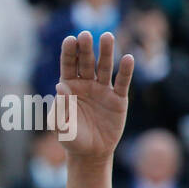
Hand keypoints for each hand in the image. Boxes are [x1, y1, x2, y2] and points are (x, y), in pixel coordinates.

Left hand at [50, 31, 133, 163]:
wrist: (90, 153)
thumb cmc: (70, 138)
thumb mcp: (60, 125)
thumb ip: (60, 107)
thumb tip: (60, 86)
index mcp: (68, 88)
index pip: (68, 66)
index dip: (69, 53)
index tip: (70, 39)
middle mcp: (86, 85)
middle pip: (86, 62)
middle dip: (86, 49)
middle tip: (86, 34)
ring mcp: (102, 90)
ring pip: (104, 67)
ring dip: (106, 52)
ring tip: (107, 36)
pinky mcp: (118, 99)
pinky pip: (122, 82)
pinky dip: (125, 71)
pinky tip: (128, 58)